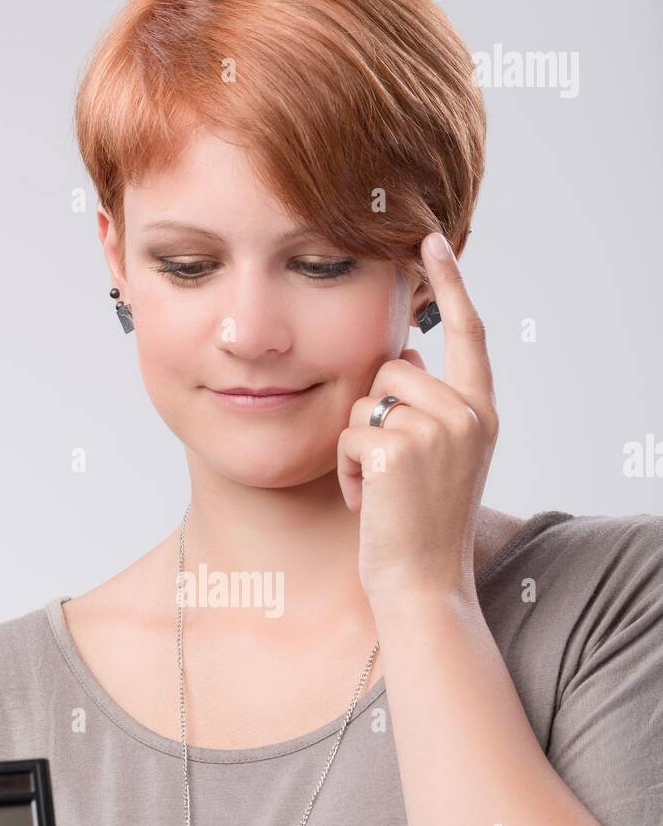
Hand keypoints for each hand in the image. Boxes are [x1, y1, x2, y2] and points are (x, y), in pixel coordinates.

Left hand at [336, 232, 498, 611]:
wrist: (423, 586)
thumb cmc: (421, 527)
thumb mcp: (440, 459)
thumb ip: (430, 405)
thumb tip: (406, 356)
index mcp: (482, 411)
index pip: (468, 332)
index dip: (448, 284)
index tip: (428, 239)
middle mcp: (468, 413)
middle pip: (393, 368)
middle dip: (374, 413)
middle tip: (391, 471)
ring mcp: (438, 430)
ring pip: (365, 400)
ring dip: (358, 444)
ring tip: (381, 489)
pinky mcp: (399, 449)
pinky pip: (347, 433)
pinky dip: (345, 470)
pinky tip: (367, 502)